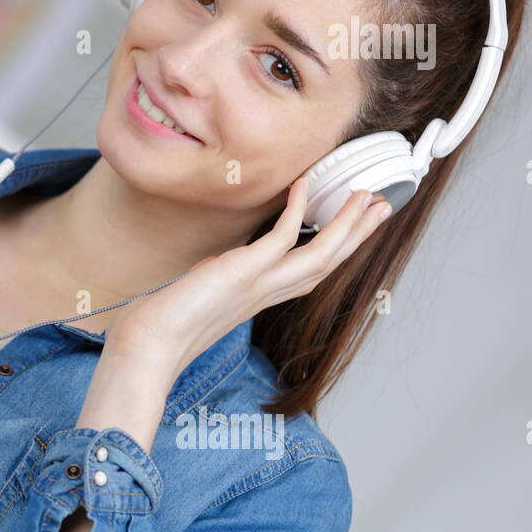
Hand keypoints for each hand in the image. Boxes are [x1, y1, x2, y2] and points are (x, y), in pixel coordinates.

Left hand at [105, 179, 391, 376]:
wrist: (148, 347)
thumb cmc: (164, 326)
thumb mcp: (200, 295)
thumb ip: (216, 281)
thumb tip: (216, 270)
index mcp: (260, 298)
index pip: (311, 272)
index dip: (338, 248)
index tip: (357, 226)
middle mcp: (266, 292)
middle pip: (328, 262)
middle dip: (358, 234)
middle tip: (383, 205)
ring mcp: (257, 283)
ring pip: (319, 254)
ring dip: (346, 225)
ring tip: (367, 196)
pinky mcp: (242, 272)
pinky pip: (280, 237)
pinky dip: (295, 211)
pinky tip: (302, 185)